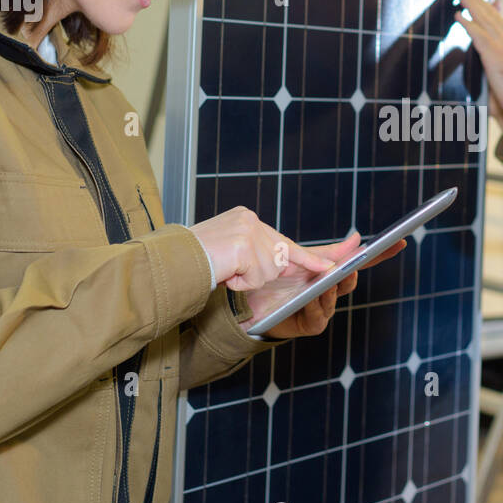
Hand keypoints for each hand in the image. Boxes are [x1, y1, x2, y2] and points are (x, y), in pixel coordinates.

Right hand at [189, 206, 335, 291]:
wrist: (168, 262)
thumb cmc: (194, 262)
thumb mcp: (230, 254)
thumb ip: (254, 255)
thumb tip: (280, 266)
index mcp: (246, 219)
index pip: (284, 242)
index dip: (310, 257)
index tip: (335, 262)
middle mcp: (250, 220)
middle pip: (280, 258)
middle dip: (272, 272)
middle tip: (249, 271)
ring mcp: (248, 231)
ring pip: (269, 272)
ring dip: (247, 280)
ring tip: (223, 271)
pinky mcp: (244, 246)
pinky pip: (256, 278)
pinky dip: (240, 284)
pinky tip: (224, 273)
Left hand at [242, 233, 408, 340]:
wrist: (248, 301)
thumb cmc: (276, 279)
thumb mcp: (300, 258)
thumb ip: (329, 252)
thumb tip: (359, 238)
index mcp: (331, 272)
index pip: (361, 261)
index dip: (382, 253)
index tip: (400, 241)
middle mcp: (330, 290)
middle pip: (350, 282)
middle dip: (351, 275)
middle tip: (351, 268)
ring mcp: (322, 308)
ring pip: (335, 299)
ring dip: (330, 290)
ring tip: (327, 281)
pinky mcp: (310, 324)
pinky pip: (319, 317)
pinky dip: (315, 307)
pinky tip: (311, 299)